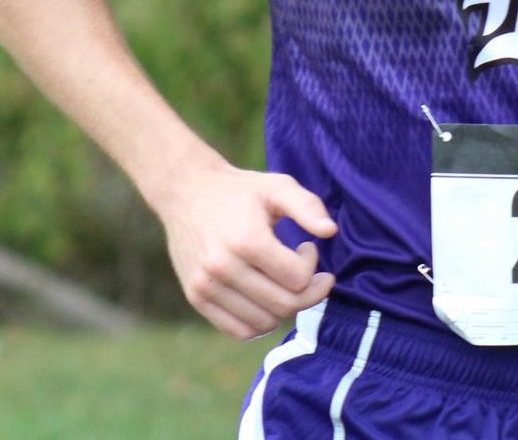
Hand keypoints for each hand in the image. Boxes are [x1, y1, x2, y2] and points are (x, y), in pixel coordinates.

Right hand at [158, 165, 336, 339]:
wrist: (186, 192)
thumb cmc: (240, 191)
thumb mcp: (277, 187)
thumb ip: (308, 206)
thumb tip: (330, 231)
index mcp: (247, 240)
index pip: (298, 278)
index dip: (312, 264)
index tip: (306, 247)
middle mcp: (223, 267)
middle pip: (284, 305)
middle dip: (307, 292)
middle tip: (306, 273)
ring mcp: (206, 286)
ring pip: (264, 323)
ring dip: (283, 306)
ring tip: (280, 280)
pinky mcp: (196, 298)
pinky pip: (239, 330)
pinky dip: (259, 321)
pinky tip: (263, 295)